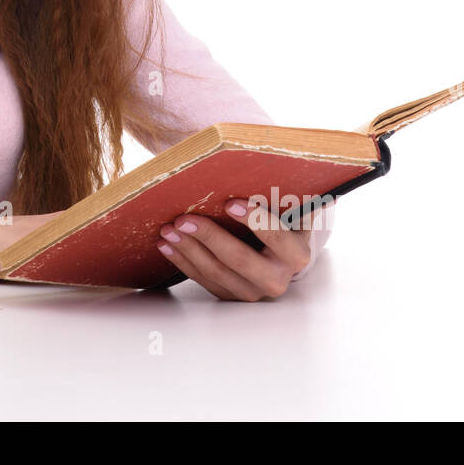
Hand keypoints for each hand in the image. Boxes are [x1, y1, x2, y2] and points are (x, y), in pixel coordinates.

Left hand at [155, 197, 329, 300]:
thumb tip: (266, 168)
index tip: (229, 203)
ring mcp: (253, 292)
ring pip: (216, 271)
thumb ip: (284, 196)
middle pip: (239, 259)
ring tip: (168, 229)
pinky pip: (203, 280)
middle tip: (183, 219)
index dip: (254, 219)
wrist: (280, 256)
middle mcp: (277, 278)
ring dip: (188, 249)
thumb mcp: (291, 211)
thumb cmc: (282, 224)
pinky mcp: (231, 296)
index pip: (276, 237)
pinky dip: (183, 261)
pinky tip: (167, 245)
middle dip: (209, 237)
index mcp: (296, 255)